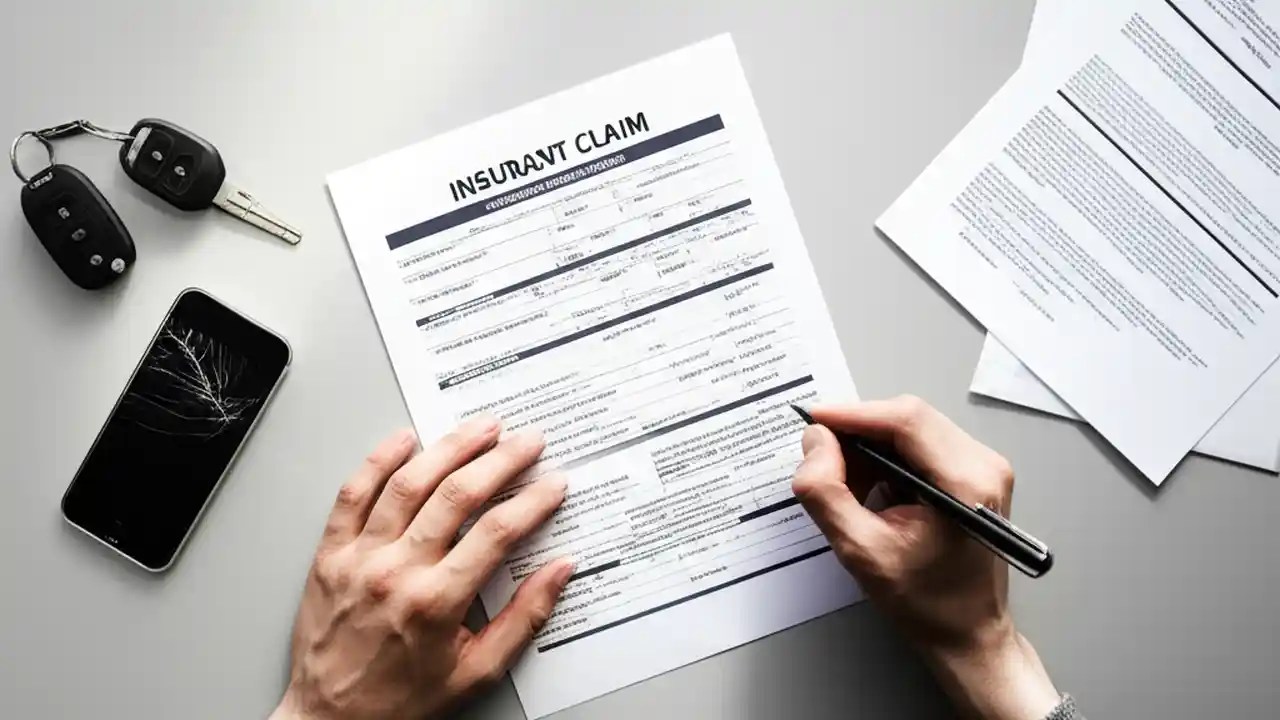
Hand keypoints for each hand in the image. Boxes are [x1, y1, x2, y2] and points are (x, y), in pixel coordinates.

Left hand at [271, 417, 574, 719]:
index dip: (532, 501)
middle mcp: (396, 572)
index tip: (553, 484)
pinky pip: (352, 494)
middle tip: (528, 441)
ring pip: (408, 483)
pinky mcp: (330, 555)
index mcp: (436, 602)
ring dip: (449, 448)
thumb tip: (560, 572)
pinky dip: (378, 461)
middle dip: (501, 460)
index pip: (497, 532)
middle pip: (457, 495)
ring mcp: (358, 558)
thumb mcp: (477, 672)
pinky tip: (404, 440)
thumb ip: (524, 618)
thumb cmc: (401, 701)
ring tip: (480, 427)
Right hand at [792, 397, 1059, 719]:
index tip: (813, 420)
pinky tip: (872, 489)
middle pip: (908, 417)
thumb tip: (815, 443)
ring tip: (848, 484)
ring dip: (871, 447)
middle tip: (823, 460)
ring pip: (912, 428)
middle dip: (858, 432)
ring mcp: (983, 466)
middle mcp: (984, 465)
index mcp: (966, 483)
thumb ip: (828, 493)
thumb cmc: (925, 602)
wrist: (968, 634)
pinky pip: (920, 444)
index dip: (853, 414)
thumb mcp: (861, 552)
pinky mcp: (973, 472)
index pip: (905, 420)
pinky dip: (887, 458)